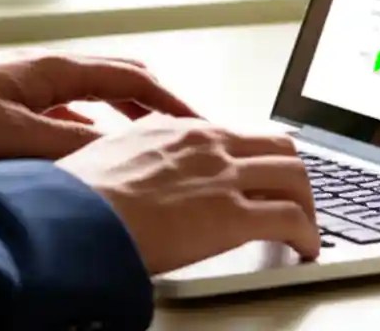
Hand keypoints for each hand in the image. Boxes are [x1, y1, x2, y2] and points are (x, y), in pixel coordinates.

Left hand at [0, 49, 197, 159]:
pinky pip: (75, 106)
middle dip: (160, 101)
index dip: (171, 100)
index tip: (199, 120)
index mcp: (58, 68)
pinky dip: (99, 121)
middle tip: (188, 126)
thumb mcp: (13, 136)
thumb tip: (117, 154)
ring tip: (154, 134)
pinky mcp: (19, 97)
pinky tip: (96, 144)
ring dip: (131, 109)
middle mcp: (52, 67)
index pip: (133, 77)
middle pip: (123, 77)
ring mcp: (36, 81)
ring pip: (99, 90)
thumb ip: (68, 145)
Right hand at [56, 114, 319, 273]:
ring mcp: (223, 176)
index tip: (262, 176)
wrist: (72, 217)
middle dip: (294, 174)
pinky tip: (305, 249)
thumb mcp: (105, 159)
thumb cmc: (77, 198)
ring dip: (308, 204)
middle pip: (278, 145)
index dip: (258, 157)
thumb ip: (132, 159)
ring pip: (295, 176)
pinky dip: (307, 234)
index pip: (236, 133)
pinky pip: (291, 219)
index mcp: (175, 129)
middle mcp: (207, 143)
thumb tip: (131, 174)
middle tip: (296, 199)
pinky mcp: (232, 215)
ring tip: (307, 229)